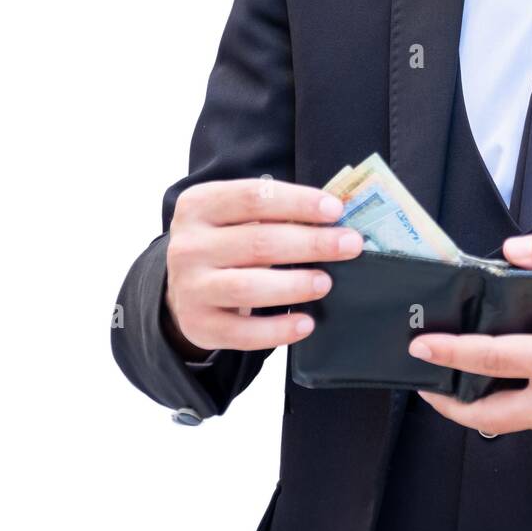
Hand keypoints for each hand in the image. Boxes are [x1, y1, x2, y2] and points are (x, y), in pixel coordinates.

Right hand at [164, 177, 363, 354]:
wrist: (182, 285)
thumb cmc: (225, 241)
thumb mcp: (236, 216)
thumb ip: (275, 212)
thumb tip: (334, 219)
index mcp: (200, 205)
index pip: (254, 198)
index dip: (298, 202)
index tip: (336, 210)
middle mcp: (189, 245)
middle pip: (258, 242)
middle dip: (311, 243)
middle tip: (349, 245)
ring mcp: (190, 287)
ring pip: (248, 287)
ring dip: (294, 285)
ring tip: (326, 282)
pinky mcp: (198, 325)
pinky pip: (241, 333)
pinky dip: (277, 330)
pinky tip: (305, 323)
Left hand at [410, 232, 531, 446]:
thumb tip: (511, 250)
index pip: (493, 359)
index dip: (452, 352)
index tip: (422, 345)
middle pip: (490, 415)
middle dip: (450, 402)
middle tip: (426, 381)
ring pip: (518, 422)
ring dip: (488, 402)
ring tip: (466, 377)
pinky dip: (526, 405)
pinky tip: (520, 382)